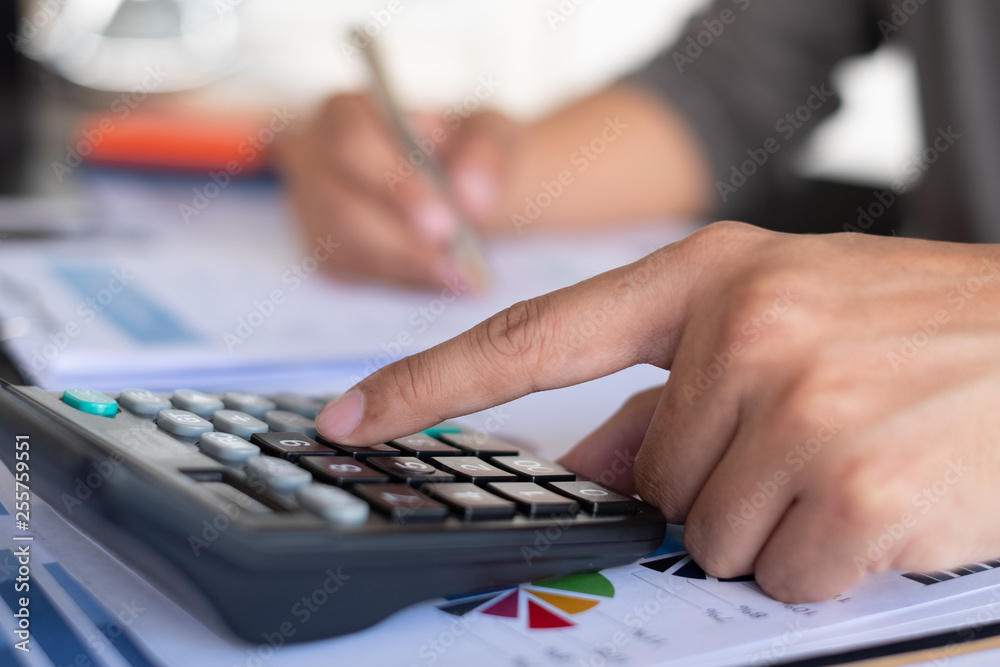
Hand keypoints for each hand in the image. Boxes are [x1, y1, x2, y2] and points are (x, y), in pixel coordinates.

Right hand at [276, 93, 518, 287]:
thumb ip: (487, 155)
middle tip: (458, 265)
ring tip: (463, 276)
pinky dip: (405, 280)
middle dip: (401, 241)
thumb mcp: (493, 136)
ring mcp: (315, 208)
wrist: (467, 188)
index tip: (445, 222)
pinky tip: (445, 278)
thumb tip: (469, 194)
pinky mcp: (329, 250)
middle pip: (342, 206)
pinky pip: (358, 274)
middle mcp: (317, 157)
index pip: (354, 143)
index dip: (397, 186)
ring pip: (348, 248)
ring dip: (408, 267)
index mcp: (348, 113)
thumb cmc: (470, 152)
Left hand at [316, 221, 999, 601]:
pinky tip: (879, 500)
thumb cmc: (915, 329)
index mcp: (711, 276)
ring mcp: (798, 400)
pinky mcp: (854, 481)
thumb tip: (581, 458)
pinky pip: (780, 569)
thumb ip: (670, 387)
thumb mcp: (786, 318)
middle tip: (804, 438)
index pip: (532, 335)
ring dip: (770, 523)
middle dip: (712, 484)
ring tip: (848, 461)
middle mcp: (745, 326)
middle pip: (648, 473)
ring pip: (707, 531)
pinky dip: (821, 559)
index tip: (351, 417)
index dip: (429, 383)